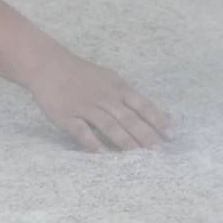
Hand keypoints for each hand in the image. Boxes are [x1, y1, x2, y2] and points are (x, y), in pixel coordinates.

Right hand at [27, 50, 172, 151]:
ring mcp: (86, 107)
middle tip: (158, 151)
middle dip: (144, 134)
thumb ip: (133, 98)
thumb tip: (161, 113)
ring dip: (124, 141)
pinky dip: (92, 142)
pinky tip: (102, 154)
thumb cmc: (85, 75)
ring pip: (108, 125)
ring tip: (136, 157)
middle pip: (128, 118)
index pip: (142, 105)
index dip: (157, 120)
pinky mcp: (67, 116)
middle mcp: (105, 98)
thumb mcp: (112, 80)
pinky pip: (81, 131)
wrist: (50, 65)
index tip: (171, 135)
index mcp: (117, 88)